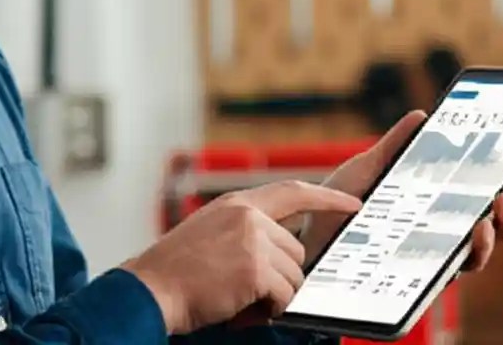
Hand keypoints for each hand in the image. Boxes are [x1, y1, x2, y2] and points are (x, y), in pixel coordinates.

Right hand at [121, 180, 362, 334]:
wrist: (151, 288)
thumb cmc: (175, 271)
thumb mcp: (210, 232)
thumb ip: (244, 231)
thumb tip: (282, 252)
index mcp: (236, 203)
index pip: (292, 191)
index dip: (326, 199)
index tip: (352, 205)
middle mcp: (247, 216)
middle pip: (295, 250)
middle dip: (280, 277)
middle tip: (247, 291)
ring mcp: (252, 240)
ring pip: (294, 276)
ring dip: (274, 295)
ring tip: (240, 299)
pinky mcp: (255, 269)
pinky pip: (285, 296)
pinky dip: (270, 310)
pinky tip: (243, 308)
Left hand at [297, 111, 502, 270]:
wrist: (304, 240)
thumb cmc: (336, 206)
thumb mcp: (365, 169)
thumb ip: (393, 147)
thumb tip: (421, 116)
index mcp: (432, 206)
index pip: (476, 196)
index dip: (501, 183)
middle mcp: (437, 235)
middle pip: (488, 229)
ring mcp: (427, 259)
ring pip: (474, 256)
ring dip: (489, 239)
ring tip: (484, 220)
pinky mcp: (412, 280)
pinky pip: (445, 275)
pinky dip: (458, 259)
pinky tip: (459, 241)